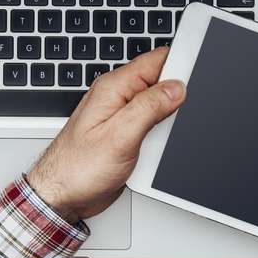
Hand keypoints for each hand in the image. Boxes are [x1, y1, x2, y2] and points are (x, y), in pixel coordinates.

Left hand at [27, 47, 185, 222]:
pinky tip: (156, 148)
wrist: (60, 196)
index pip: (155, 60)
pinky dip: (160, 135)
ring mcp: (121, 116)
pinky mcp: (126, 134)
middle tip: (178, 118)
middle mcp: (117, 98)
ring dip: (168, 119)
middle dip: (177, 96)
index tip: (198, 78)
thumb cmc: (76, 169)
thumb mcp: (119, 136)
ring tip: (161, 138)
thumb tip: (176, 88)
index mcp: (114, 88)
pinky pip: (152, 126)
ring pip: (159, 106)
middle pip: (160, 82)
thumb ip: (149, 107)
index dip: (180, 64)